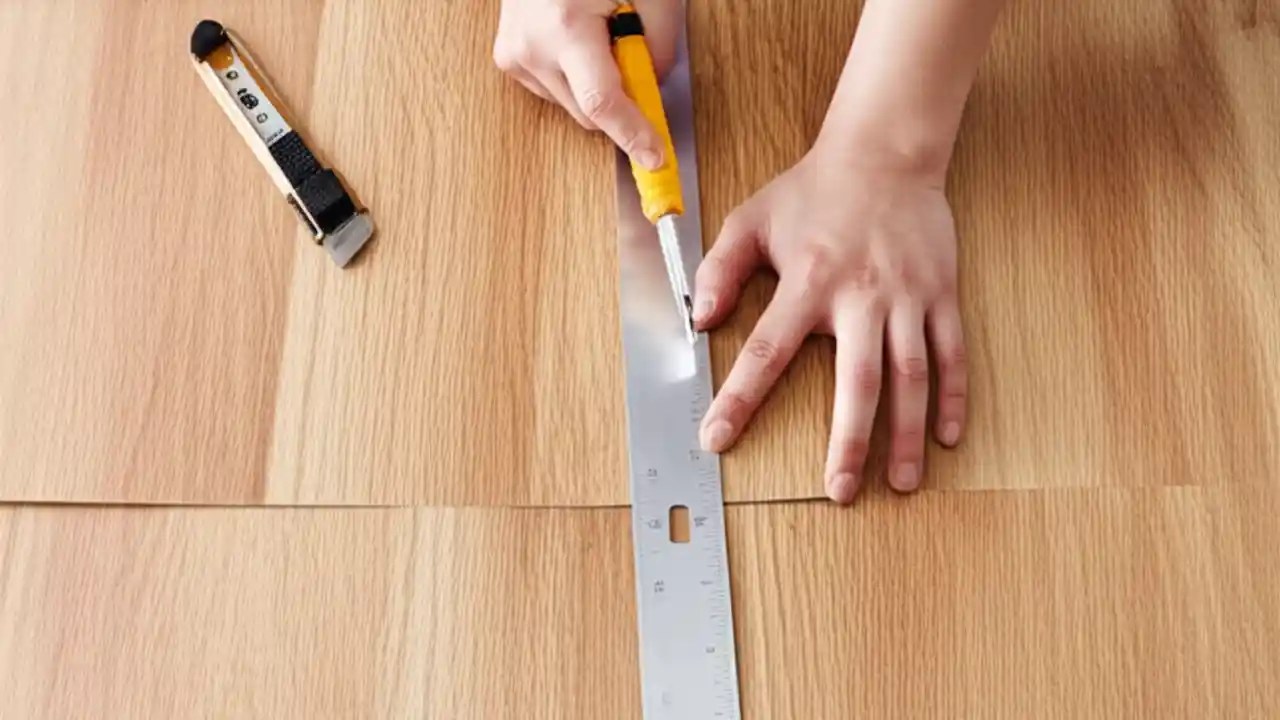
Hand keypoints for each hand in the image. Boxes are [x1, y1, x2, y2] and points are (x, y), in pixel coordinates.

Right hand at [493, 0, 680, 168]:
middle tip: (633, 56)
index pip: (602, 102)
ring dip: (595, 84)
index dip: (632, 133)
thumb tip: (652, 87)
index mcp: (565, 26)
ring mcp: (514, 53)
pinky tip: (576, 38)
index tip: (654, 158)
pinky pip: (554, 90)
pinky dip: (574, 75)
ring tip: (596, 32)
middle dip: (620, 99)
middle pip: (589, 113)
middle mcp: (531, 45)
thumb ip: (659, 43)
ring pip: (572, 105)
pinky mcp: (507, 58)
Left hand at [693, 149, 968, 503]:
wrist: (884, 152)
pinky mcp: (941, 293)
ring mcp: (908, 296)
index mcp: (807, 281)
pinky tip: (947, 436)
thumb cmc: (812, 191)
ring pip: (912, 376)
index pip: (766, 350)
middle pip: (856, 379)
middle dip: (849, 440)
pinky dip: (955, 396)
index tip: (717, 438)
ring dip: (907, 433)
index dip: (740, 397)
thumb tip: (701, 318)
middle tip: (839, 490)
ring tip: (901, 482)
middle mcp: (860, 294)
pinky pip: (952, 353)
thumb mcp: (750, 219)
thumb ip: (719, 269)